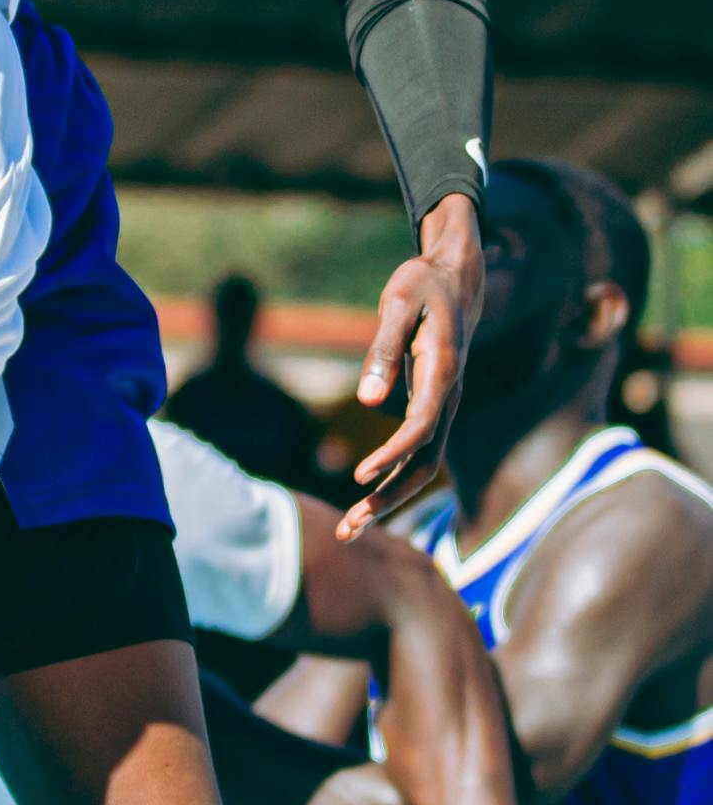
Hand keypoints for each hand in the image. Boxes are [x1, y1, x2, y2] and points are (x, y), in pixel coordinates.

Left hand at [339, 191, 481, 531]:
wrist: (455, 276)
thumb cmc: (422, 284)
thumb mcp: (398, 304)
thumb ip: (384, 348)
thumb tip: (368, 400)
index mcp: (443, 372)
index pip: (422, 425)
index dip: (393, 453)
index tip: (361, 476)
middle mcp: (450, 396)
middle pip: (426, 461)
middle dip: (390, 498)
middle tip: (349, 528)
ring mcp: (444, 405)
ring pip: (424, 464)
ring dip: (390, 499)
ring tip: (349, 528)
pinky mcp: (433, 406)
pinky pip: (417, 451)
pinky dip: (393, 477)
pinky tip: (365, 497)